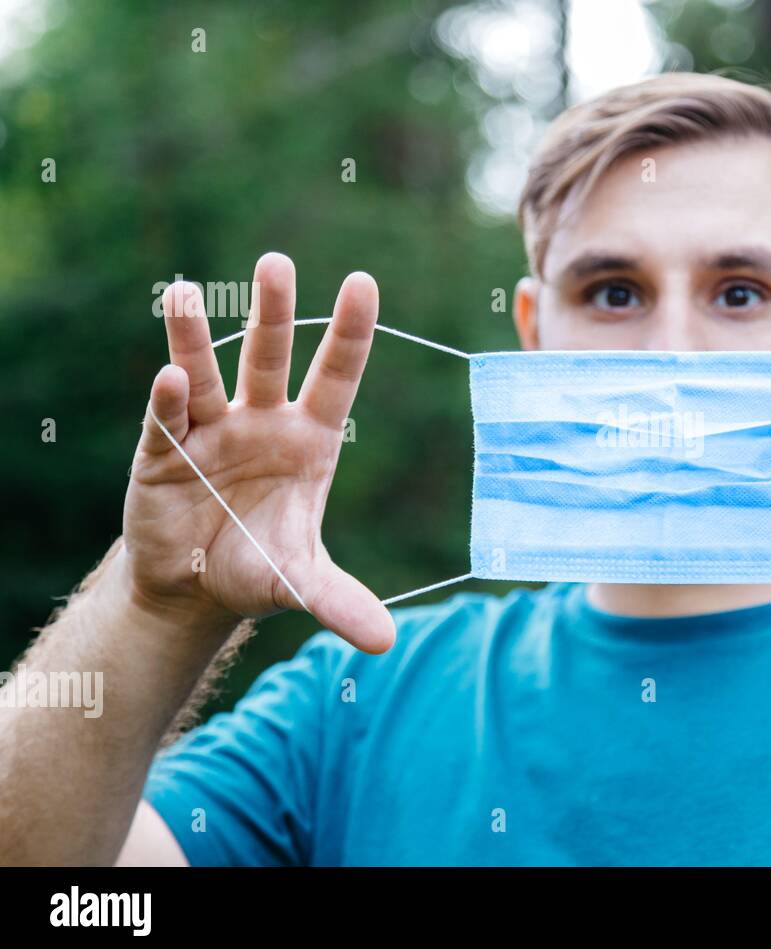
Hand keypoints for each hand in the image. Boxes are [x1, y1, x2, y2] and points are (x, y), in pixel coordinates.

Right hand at [122, 252, 394, 652]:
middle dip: (274, 312)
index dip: (348, 332)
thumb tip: (385, 642)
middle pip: (269, 357)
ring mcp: (209, 432)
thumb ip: (338, 601)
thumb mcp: (300, 581)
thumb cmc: (259, 567)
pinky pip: (165, 421)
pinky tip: (170, 380)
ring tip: (182, 289)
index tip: (363, 281)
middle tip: (277, 262)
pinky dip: (166, 402)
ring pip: (205, 374)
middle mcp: (261, 423)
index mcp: (309, 441)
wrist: (195, 589)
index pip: (335, 376)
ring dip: (193, 336)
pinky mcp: (162, 454)